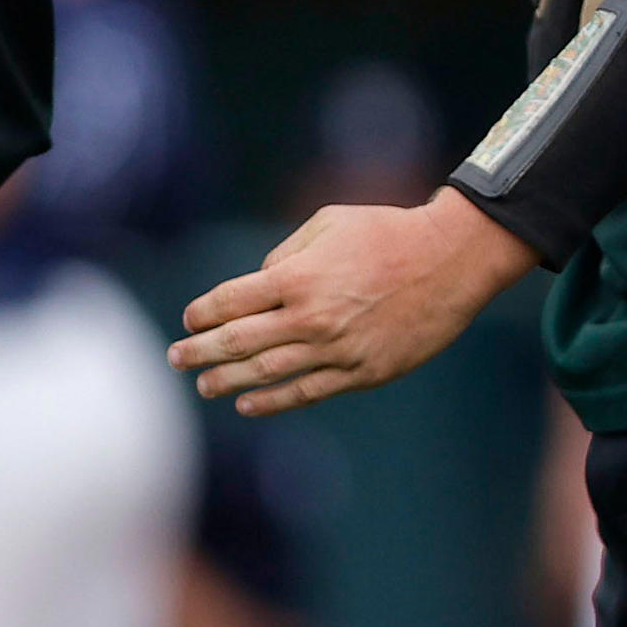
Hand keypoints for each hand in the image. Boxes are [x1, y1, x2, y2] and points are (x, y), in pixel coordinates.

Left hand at [171, 191, 537, 415]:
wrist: (450, 261)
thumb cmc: (389, 233)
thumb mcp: (330, 222)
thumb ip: (287, 254)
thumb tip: (261, 281)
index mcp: (298, 277)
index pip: (231, 301)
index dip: (203, 313)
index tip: (189, 320)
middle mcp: (310, 317)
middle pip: (237, 342)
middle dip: (200, 352)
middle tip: (176, 358)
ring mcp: (336, 349)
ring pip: (266, 373)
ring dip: (227, 381)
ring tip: (204, 385)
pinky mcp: (361, 371)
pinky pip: (307, 392)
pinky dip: (273, 401)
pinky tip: (249, 404)